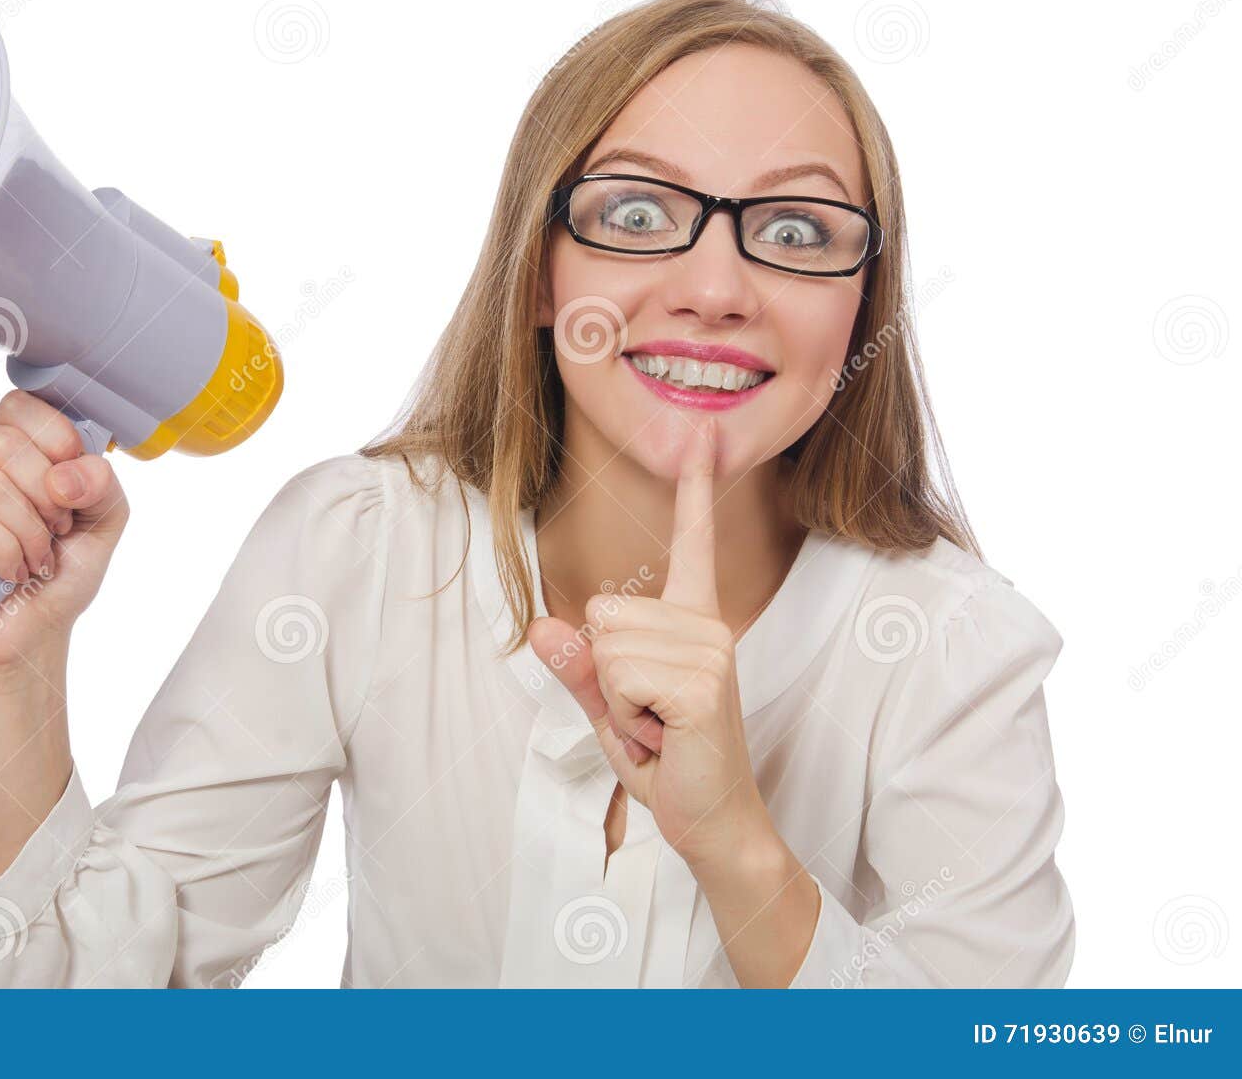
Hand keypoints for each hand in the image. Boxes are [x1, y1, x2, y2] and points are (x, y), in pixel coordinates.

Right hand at [0, 390, 130, 667]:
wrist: (34, 631)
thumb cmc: (60, 573)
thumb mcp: (103, 519)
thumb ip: (101, 481)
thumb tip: (66, 472)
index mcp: (1, 448)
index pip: (17, 405)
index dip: (54, 439)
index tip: (71, 486)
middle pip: (4, 444)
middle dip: (46, 498)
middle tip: (54, 533)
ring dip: (28, 535)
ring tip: (32, 561)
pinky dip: (3, 552)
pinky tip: (5, 573)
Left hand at [528, 419, 773, 866]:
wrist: (713, 821)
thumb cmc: (669, 761)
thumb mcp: (612, 710)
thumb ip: (579, 667)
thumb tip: (541, 626)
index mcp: (692, 621)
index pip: (694, 543)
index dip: (695, 489)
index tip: (703, 434)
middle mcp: (707, 625)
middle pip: (601, 613)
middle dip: (606, 677)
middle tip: (648, 716)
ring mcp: (710, 650)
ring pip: (605, 646)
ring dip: (615, 702)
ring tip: (656, 727)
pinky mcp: (702, 682)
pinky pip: (618, 677)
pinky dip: (624, 718)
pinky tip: (662, 737)